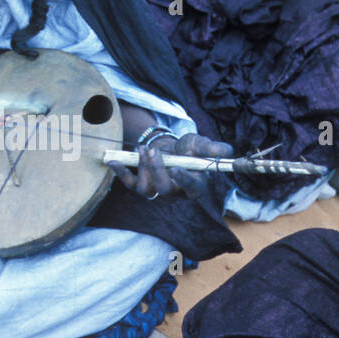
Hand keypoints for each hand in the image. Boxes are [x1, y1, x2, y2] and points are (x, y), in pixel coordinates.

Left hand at [114, 132, 233, 200]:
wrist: (170, 148)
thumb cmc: (188, 149)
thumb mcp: (199, 144)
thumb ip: (211, 147)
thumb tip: (227, 150)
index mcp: (194, 186)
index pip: (191, 189)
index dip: (184, 180)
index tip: (177, 168)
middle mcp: (175, 193)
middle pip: (164, 190)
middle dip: (157, 170)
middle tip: (153, 151)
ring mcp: (157, 192)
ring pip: (147, 189)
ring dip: (142, 168)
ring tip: (143, 149)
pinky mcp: (142, 186)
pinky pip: (129, 185)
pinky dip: (120, 173)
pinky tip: (112, 161)